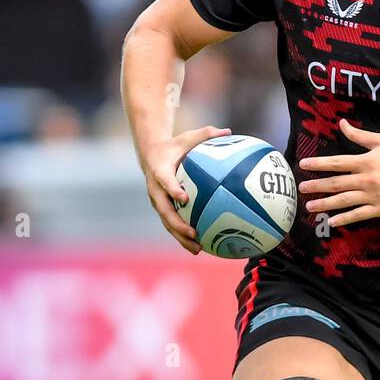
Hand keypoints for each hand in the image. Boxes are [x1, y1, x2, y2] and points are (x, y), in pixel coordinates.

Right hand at [139, 124, 231, 253]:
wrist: (151, 154)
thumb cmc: (175, 145)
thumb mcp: (188, 137)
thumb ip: (206, 134)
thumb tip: (228, 131)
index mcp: (160, 171)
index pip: (165, 182)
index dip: (173, 190)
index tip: (184, 198)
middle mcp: (156, 190)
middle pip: (164, 211)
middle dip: (177, 224)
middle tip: (193, 232)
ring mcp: (158, 202)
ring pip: (167, 223)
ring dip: (181, 237)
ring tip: (198, 249)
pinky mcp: (163, 209)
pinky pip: (173, 224)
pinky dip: (184, 236)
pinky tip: (202, 246)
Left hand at [298, 119, 379, 227]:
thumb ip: (360, 135)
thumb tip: (342, 123)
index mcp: (366, 161)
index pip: (337, 162)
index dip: (318, 164)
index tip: (303, 165)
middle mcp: (367, 179)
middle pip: (336, 183)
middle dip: (317, 186)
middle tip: (301, 188)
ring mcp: (373, 195)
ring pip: (344, 201)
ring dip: (325, 204)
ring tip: (309, 206)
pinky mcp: (379, 209)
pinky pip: (358, 214)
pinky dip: (344, 219)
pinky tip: (331, 221)